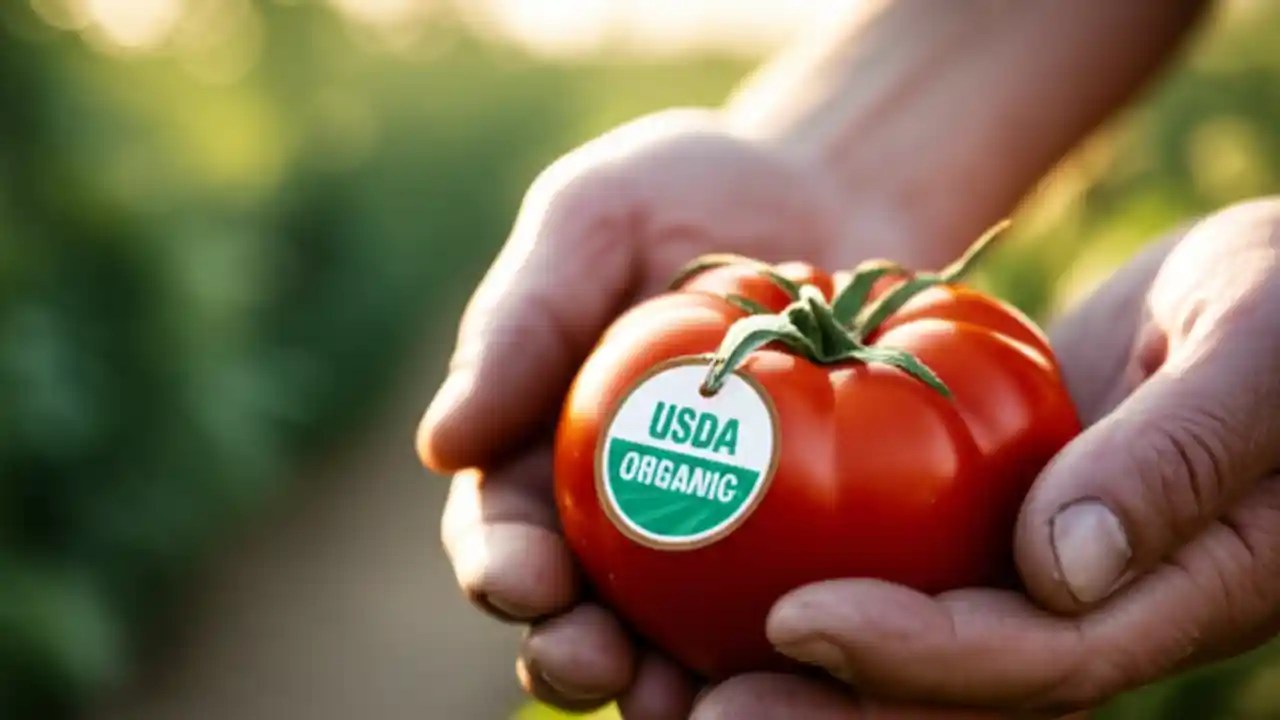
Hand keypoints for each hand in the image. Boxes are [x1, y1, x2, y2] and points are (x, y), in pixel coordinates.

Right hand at [419, 109, 911, 716]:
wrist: (823, 194)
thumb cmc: (685, 194)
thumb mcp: (591, 217)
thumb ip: (519, 319)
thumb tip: (441, 444)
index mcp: (545, 450)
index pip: (502, 527)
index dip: (500, 565)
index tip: (519, 580)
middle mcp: (619, 516)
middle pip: (578, 610)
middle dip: (573, 652)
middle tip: (596, 665)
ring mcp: (716, 541)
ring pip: (677, 638)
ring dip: (670, 682)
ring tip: (683, 703)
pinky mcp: (811, 544)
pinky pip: (796, 607)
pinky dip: (790, 646)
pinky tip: (807, 665)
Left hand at [715, 198, 1279, 715]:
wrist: (1277, 288)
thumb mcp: (1257, 350)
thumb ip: (1178, 455)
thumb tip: (1058, 570)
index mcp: (1173, 591)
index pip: (1033, 656)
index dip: (915, 656)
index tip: (794, 620)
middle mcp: (1091, 601)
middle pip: (950, 685)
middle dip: (826, 705)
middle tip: (698, 707)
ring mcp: (1036, 565)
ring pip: (910, 637)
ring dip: (799, 667)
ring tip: (673, 668)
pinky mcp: (990, 515)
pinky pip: (900, 556)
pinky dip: (811, 566)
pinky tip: (713, 556)